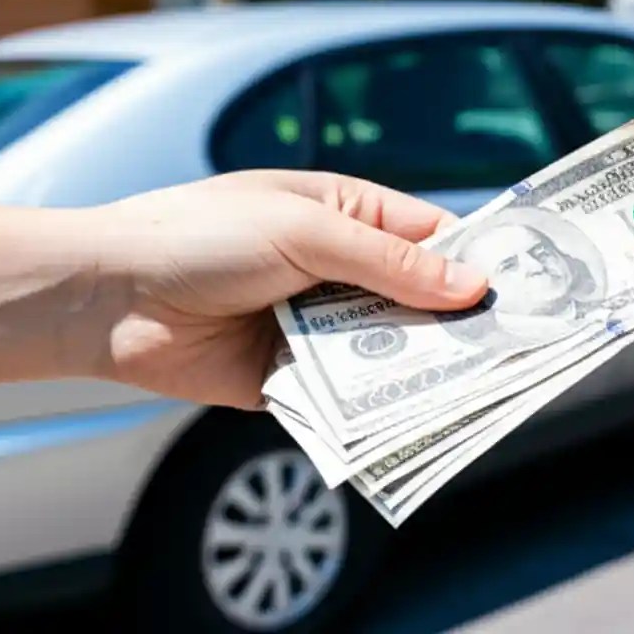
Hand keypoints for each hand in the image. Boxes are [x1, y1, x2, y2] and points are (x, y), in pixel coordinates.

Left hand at [90, 170, 487, 408]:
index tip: (525, 290)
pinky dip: (374, 406)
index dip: (477, 261)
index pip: (432, 237)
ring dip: (421, 367)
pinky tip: (410, 418)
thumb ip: (390, 262)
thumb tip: (471, 286)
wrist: (107, 297)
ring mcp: (317, 327)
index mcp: (347, 216)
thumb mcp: (306, 230)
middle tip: (512, 349)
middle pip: (419, 301)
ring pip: (390, 352)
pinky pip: (347, 396)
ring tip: (473, 385)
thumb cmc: (201, 236)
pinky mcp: (294, 380)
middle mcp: (339, 272)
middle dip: (457, 324)